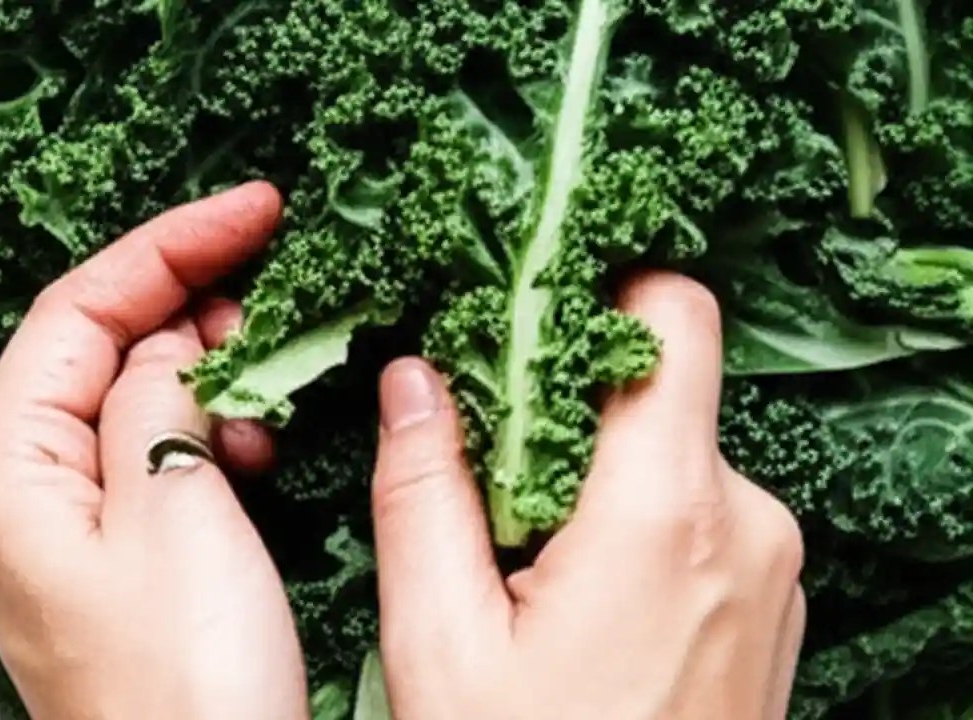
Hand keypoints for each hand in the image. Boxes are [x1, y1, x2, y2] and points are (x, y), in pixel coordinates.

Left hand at [0, 183, 306, 719]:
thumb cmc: (182, 680)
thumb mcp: (175, 508)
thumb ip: (157, 396)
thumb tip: (170, 339)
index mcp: (13, 468)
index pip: (77, 310)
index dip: (167, 246)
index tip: (254, 211)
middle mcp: (28, 490)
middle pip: (97, 347)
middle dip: (185, 300)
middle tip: (273, 280)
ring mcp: (75, 527)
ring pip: (135, 399)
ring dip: (206, 367)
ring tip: (272, 372)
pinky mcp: (125, 558)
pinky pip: (159, 457)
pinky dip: (210, 429)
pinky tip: (255, 445)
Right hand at [371, 272, 805, 719]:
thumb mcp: (440, 639)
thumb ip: (422, 489)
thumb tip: (417, 379)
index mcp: (664, 511)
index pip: (672, 316)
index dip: (600, 284)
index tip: (522, 307)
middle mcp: (744, 521)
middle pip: (656, 386)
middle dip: (563, 402)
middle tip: (482, 464)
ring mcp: (771, 565)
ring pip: (672, 452)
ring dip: (592, 471)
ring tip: (520, 554)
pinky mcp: (769, 600)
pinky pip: (700, 513)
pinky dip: (633, 519)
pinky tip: (574, 594)